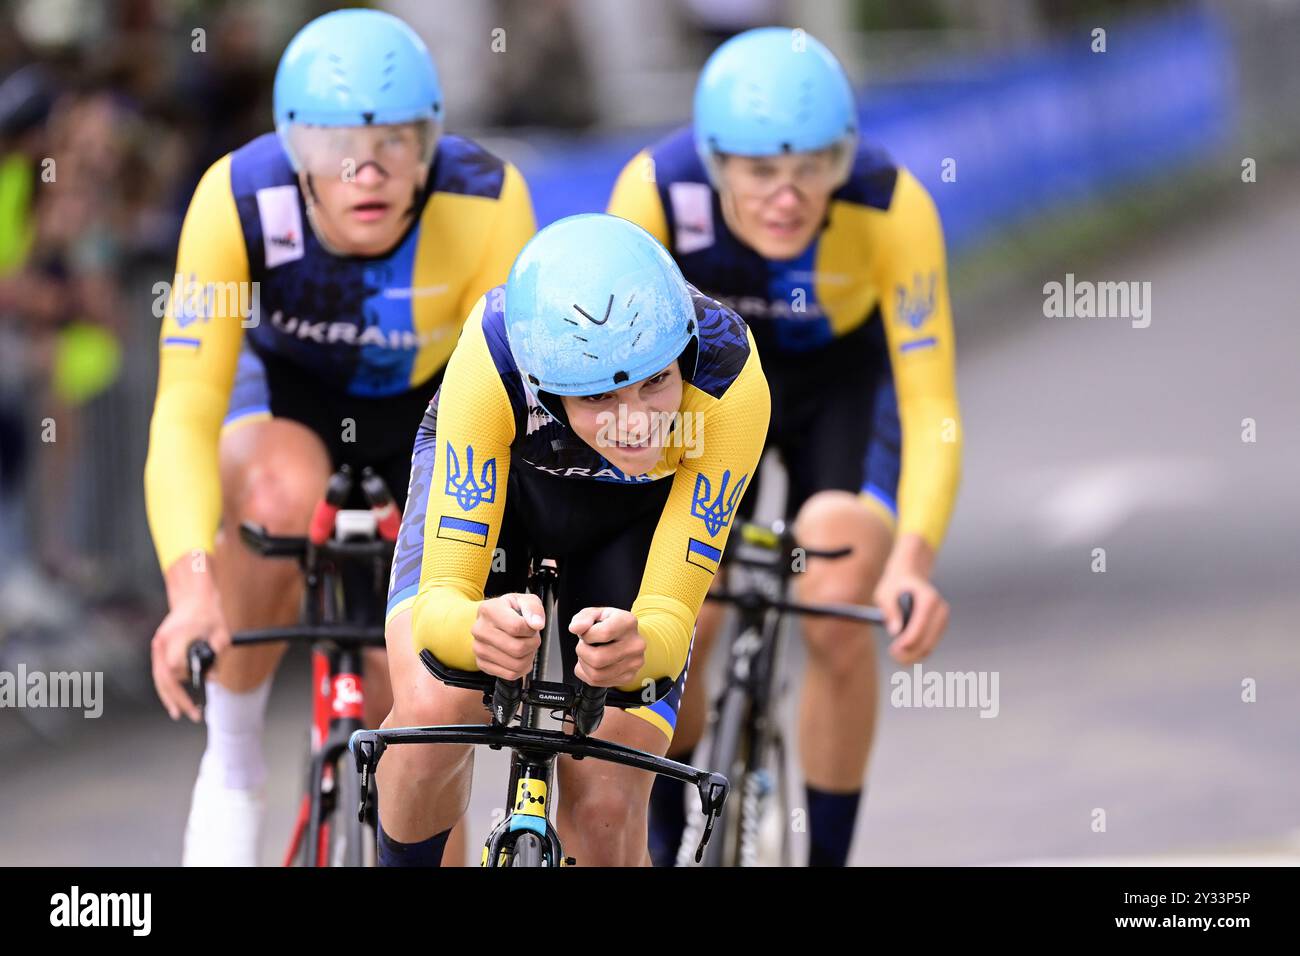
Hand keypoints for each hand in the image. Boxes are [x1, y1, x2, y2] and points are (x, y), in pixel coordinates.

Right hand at [151, 589, 229, 721]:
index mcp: (176, 637)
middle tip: (193, 715)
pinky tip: (173, 701)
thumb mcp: (221, 632)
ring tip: (178, 713)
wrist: (193, 595)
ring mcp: (158, 645)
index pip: (176, 668)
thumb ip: (219, 655)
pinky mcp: (159, 647)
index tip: (204, 683)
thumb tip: (214, 680)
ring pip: (159, 678)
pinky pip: (160, 672)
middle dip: (178, 699)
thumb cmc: (209, 612)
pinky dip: (166, 687)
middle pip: (165, 679)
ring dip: (169, 697)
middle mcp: (162, 643)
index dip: (188, 680)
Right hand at [472, 593, 543, 679]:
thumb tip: (536, 624)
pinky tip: (519, 657)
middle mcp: (480, 629)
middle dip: (532, 644)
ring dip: (528, 657)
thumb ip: (533, 608)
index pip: (516, 627)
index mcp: (489, 610)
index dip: (531, 630)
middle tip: (531, 638)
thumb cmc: (509, 610)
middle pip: (517, 648)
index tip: (531, 626)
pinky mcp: (482, 663)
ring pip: (516, 664)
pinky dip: (521, 669)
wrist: (493, 620)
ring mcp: (479, 648)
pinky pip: (510, 675)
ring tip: (525, 646)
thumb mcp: (525, 600)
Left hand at [570, 607, 644, 687]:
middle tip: (586, 645)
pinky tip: (593, 664)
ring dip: (584, 664)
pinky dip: (588, 674)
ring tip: (590, 654)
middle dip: (583, 652)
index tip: (587, 633)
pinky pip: (597, 682)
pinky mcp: (628, 677)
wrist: (628, 636)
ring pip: (596, 674)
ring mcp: (634, 663)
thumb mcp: (595, 614)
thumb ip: (583, 618)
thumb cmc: (610, 624)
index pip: (604, 633)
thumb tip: (575, 628)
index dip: (587, 635)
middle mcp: (635, 644)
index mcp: (627, 623)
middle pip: (598, 659)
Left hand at [875, 570, 948, 664]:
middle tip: (892, 655)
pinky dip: (917, 652)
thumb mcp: (885, 594)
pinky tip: (903, 652)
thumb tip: (895, 632)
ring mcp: (943, 619)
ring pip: (929, 647)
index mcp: (929, 600)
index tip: (892, 650)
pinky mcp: (940, 626)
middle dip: (909, 653)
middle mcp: (940, 610)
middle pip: (927, 642)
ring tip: (895, 655)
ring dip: (913, 655)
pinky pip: (930, 645)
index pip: (920, 628)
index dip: (907, 643)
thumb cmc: (894, 585)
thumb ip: (890, 611)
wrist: (909, 575)